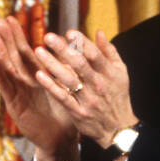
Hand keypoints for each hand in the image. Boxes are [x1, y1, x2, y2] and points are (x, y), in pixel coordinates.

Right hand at [0, 16, 78, 160]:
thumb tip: (70, 48)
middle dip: (6, 39)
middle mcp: (24, 84)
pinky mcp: (16, 107)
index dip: (17, 36)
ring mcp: (18, 95)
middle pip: (13, 57)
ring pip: (8, 70)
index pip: (25, 53)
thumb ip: (64, 69)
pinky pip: (8, 89)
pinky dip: (1, 75)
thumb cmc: (65, 114)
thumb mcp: (65, 87)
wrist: (61, 140)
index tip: (11, 19)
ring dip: (0, 52)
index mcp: (36, 77)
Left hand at [31, 29, 137, 147]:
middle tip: (48, 37)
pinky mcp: (78, 112)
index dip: (82, 42)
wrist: (118, 128)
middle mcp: (99, 84)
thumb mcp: (120, 73)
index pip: (95, 54)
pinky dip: (51, 86)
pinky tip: (39, 74)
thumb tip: (99, 32)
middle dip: (63, 49)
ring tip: (39, 51)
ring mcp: (88, 99)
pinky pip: (62, 97)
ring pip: (68, 79)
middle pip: (79, 64)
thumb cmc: (117, 96)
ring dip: (52, 64)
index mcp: (109, 73)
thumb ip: (109, 52)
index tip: (68, 32)